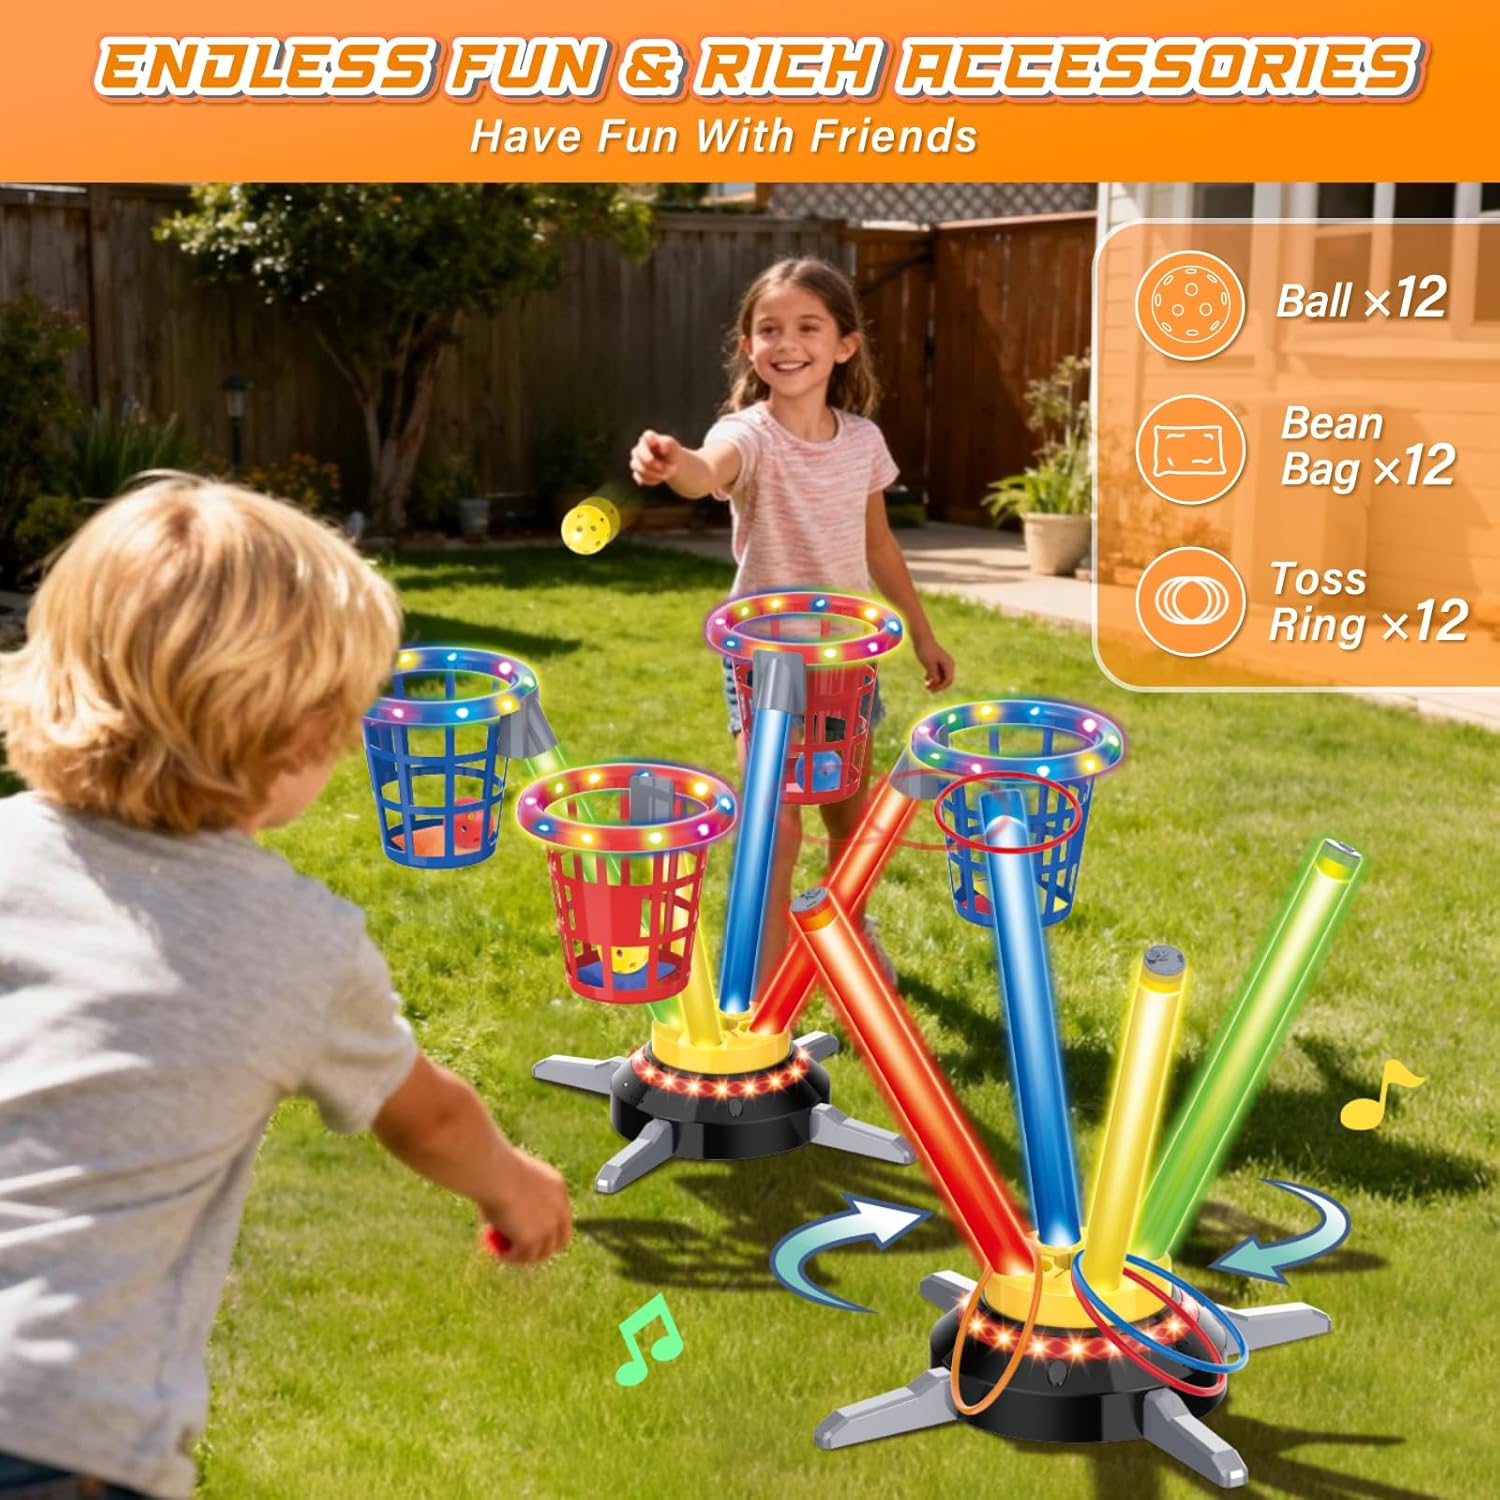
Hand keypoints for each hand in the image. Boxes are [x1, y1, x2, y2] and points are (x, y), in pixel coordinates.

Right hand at [480, 1150, 572, 1265]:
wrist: (496, 1174)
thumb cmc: (497, 1170)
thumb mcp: (516, 1182)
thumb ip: (520, 1199)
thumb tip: (508, 1215)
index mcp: (557, 1189)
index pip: (562, 1218)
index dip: (550, 1231)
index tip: (535, 1237)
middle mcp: (558, 1210)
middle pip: (559, 1241)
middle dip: (542, 1250)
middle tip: (522, 1252)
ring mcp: (547, 1226)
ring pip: (538, 1254)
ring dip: (522, 1256)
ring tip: (504, 1253)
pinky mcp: (531, 1239)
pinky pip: (519, 1255)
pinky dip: (508, 1256)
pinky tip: (496, 1251)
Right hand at [630, 429, 681, 487]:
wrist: (672, 465)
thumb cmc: (672, 452)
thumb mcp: (673, 446)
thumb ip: (668, 443)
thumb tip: (661, 448)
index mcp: (649, 438)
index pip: (647, 436)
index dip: (652, 444)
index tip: (661, 453)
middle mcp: (639, 448)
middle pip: (638, 454)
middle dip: (653, 464)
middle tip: (667, 469)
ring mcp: (636, 460)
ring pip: (637, 467)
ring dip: (653, 473)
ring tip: (666, 475)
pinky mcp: (637, 472)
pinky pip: (639, 477)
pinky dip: (650, 480)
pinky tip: (659, 480)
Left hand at [915, 636, 954, 692]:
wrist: (922, 640)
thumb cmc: (925, 650)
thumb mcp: (929, 663)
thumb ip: (934, 673)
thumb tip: (937, 682)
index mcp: (949, 664)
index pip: (949, 680)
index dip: (941, 687)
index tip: (932, 690)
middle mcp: (948, 664)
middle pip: (947, 681)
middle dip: (938, 686)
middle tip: (928, 690)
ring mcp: (943, 664)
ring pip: (942, 678)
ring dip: (935, 683)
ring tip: (925, 686)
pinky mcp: (938, 664)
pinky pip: (937, 675)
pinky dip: (932, 678)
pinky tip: (925, 679)